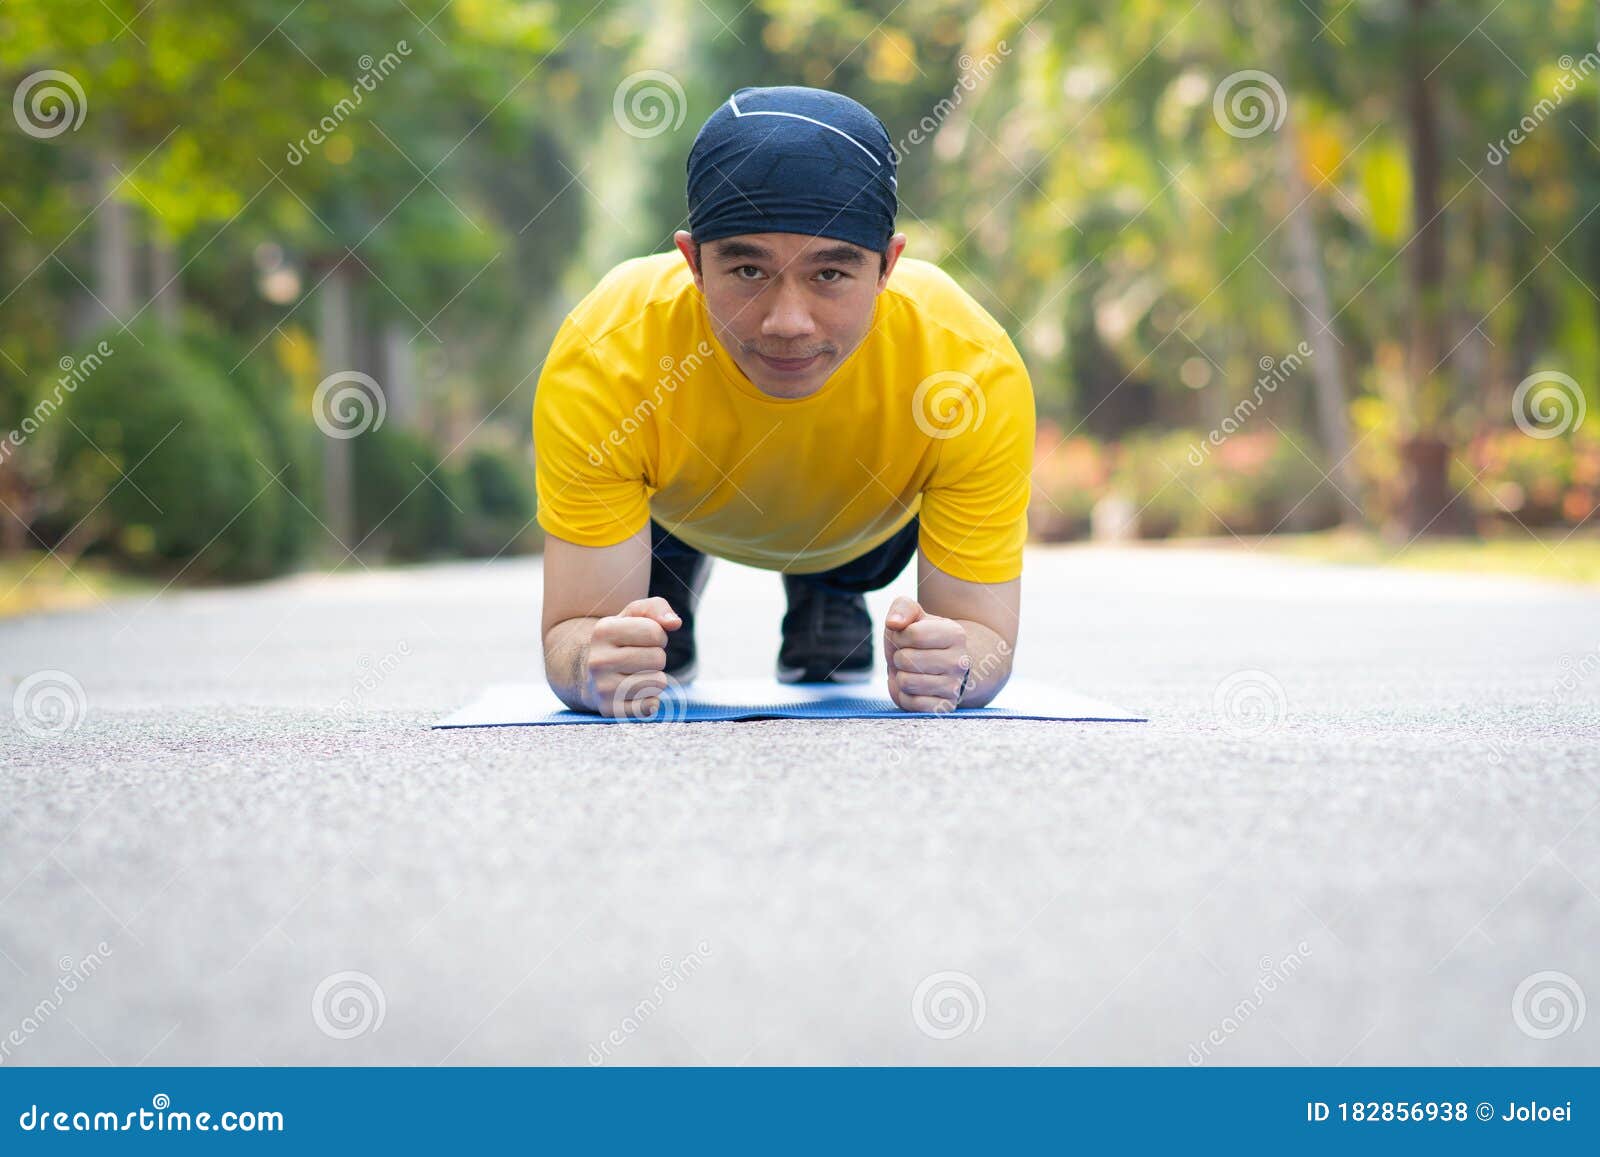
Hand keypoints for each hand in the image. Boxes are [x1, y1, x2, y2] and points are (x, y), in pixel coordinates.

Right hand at [585, 597, 679, 716]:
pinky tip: (634, 692)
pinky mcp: (611, 711)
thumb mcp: (633, 616)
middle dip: (657, 658)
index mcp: (603, 631)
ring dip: (655, 678)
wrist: (590, 673)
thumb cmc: (621, 639)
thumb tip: (674, 623)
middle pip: (659, 659)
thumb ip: (657, 608)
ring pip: (658, 683)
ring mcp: (602, 688)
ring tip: (636, 674)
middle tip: (640, 659)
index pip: (655, 632)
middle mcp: (598, 660)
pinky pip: (651, 706)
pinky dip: (650, 699)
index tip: (643, 640)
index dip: (658, 636)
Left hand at [883, 596, 970, 713]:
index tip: (906, 638)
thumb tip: (894, 623)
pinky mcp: (945, 708)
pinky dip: (906, 696)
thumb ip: (902, 608)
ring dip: (902, 677)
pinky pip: (911, 703)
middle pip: (906, 659)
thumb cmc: (921, 640)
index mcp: (956, 634)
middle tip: (910, 658)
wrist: (936, 669)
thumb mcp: (913, 617)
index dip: (899, 636)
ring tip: (914, 672)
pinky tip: (917, 689)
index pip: (912, 634)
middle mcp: (960, 662)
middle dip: (899, 657)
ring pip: (906, 682)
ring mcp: (954, 687)